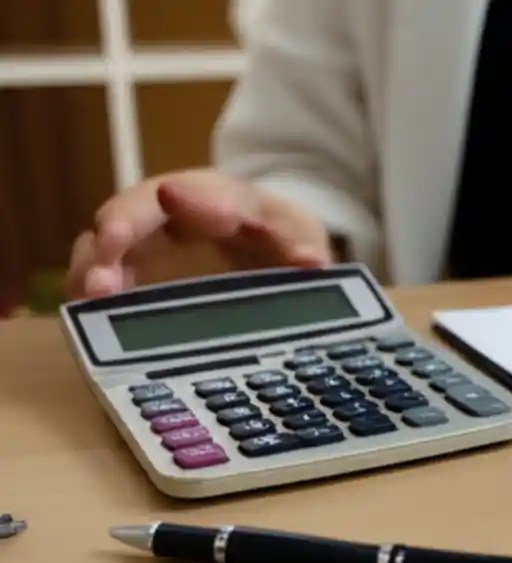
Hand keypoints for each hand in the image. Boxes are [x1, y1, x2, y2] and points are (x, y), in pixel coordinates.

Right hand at [66, 169, 332, 298]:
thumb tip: (311, 262)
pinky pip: (99, 269)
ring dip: (97, 261)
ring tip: (94, 291)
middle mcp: (174, 208)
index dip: (195, 197)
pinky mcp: (128, 266)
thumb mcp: (298, 237)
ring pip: (110, 237)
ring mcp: (146, 236)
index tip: (175, 195)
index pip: (210, 190)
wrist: (257, 239)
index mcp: (224, 196)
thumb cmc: (276, 234)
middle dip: (124, 224)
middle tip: (109, 245)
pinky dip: (90, 285)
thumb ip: (304, 247)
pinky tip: (86, 308)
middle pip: (141, 206)